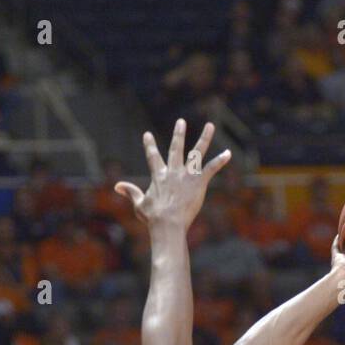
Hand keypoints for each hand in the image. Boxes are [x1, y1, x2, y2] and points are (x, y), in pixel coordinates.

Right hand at [115, 119, 230, 232]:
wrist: (168, 223)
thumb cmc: (153, 217)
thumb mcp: (139, 204)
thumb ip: (130, 192)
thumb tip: (117, 186)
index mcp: (159, 176)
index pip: (153, 157)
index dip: (149, 145)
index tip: (147, 135)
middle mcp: (173, 171)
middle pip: (176, 148)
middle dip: (179, 134)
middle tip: (181, 121)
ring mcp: (187, 175)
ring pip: (197, 152)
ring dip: (204, 138)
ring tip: (210, 125)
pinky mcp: (199, 182)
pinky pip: (211, 168)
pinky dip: (220, 161)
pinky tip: (228, 153)